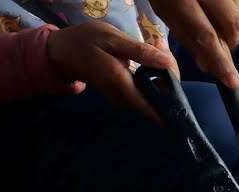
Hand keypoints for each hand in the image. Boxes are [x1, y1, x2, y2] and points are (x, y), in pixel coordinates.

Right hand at [45, 22, 177, 119]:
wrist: (63, 52)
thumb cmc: (86, 42)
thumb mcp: (112, 39)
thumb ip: (140, 52)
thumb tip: (167, 63)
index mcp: (121, 85)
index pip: (155, 106)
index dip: (173, 95)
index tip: (175, 75)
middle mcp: (123, 99)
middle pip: (159, 100)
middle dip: (170, 79)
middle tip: (163, 52)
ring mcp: (123, 100)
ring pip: (155, 97)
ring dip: (162, 78)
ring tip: (157, 53)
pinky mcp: (123, 98)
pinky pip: (146, 93)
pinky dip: (154, 79)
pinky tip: (150, 61)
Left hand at [148, 0, 238, 87]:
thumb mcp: (161, 6)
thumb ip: (184, 33)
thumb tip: (208, 63)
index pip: (206, 35)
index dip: (220, 61)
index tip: (233, 83)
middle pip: (230, 24)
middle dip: (228, 44)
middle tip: (218, 55)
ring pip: (236, 11)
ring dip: (228, 26)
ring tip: (212, 30)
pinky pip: (234, 0)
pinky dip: (227, 10)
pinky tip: (213, 11)